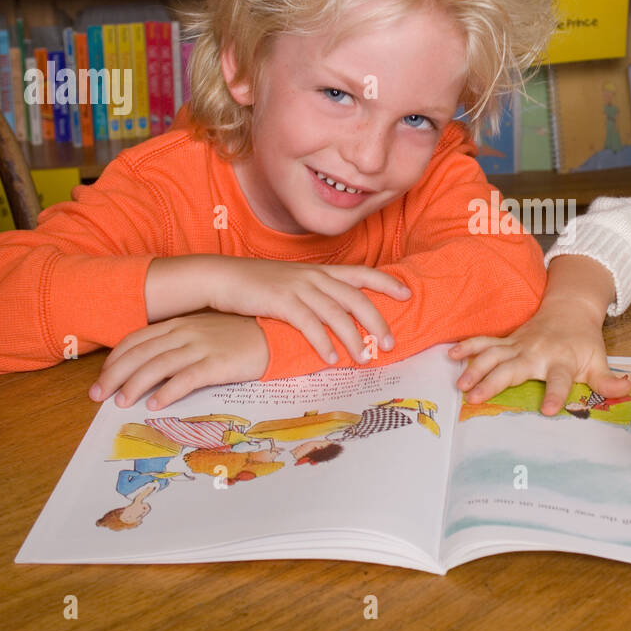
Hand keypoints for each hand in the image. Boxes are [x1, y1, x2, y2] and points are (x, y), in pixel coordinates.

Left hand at [89, 313, 270, 410]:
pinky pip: (187, 378)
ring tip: (122, 403)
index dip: (115, 359)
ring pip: (158, 365)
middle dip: (114, 375)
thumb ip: (180, 344)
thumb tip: (153, 367)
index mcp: (181, 323)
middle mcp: (187, 332)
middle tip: (98, 395)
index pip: (137, 339)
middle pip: (141, 353)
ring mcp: (202, 346)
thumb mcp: (206, 333)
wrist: (278, 335)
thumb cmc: (242, 337)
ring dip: (135, 385)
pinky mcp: (219, 362)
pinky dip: (168, 391)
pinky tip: (156, 404)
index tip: (102, 378)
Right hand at [205, 258, 409, 363]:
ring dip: (353, 339)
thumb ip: (316, 293)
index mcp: (320, 271)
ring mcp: (299, 288)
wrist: (222, 277)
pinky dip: (322, 343)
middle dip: (377, 321)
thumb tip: (336, 312)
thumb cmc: (258, 284)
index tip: (408, 294)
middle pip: (356, 298)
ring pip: (337, 314)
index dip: (386, 282)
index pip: (361, 273)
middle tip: (391, 343)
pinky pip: (309, 324)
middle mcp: (314, 277)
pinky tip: (330, 359)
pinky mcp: (281, 302)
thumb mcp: (292, 282)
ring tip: (364, 359)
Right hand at [450, 301, 630, 414]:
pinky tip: (451, 356)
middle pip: (514, 368)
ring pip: (493, 354)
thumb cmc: (584, 341)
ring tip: (460, 385)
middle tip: (476, 398)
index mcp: (561, 360)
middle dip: (494, 382)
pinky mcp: (508, 340)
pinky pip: (485, 341)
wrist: (570, 308)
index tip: (547, 411)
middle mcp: (537, 352)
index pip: (559, 380)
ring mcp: (519, 344)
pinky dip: (468, 346)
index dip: (555, 394)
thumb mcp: (599, 360)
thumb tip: (628, 390)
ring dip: (475, 368)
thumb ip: (609, 381)